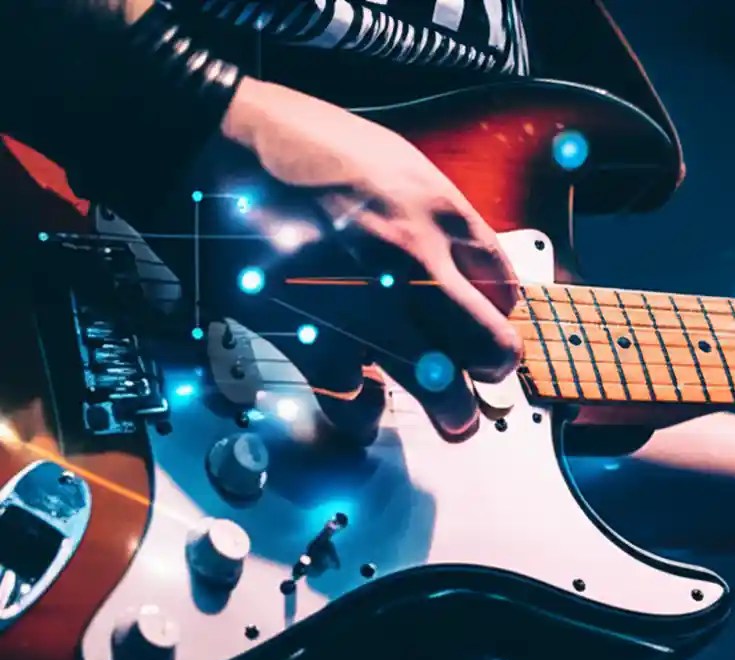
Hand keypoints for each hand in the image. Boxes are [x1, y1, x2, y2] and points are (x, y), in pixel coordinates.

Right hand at [208, 77, 520, 438]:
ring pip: (439, 387)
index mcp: (438, 211)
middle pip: (489, 345)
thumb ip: (431, 213)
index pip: (505, 286)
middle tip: (482, 378)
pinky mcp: (308, 337)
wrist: (203, 140)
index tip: (486, 322)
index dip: (498, 313)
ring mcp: (364, 305)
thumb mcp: (390, 159)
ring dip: (450, 412)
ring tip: (452, 418)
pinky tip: (364, 410)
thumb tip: (455, 259)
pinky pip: (355, 403)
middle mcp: (414, 261)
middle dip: (492, 370)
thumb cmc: (290, 143)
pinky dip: (363, 416)